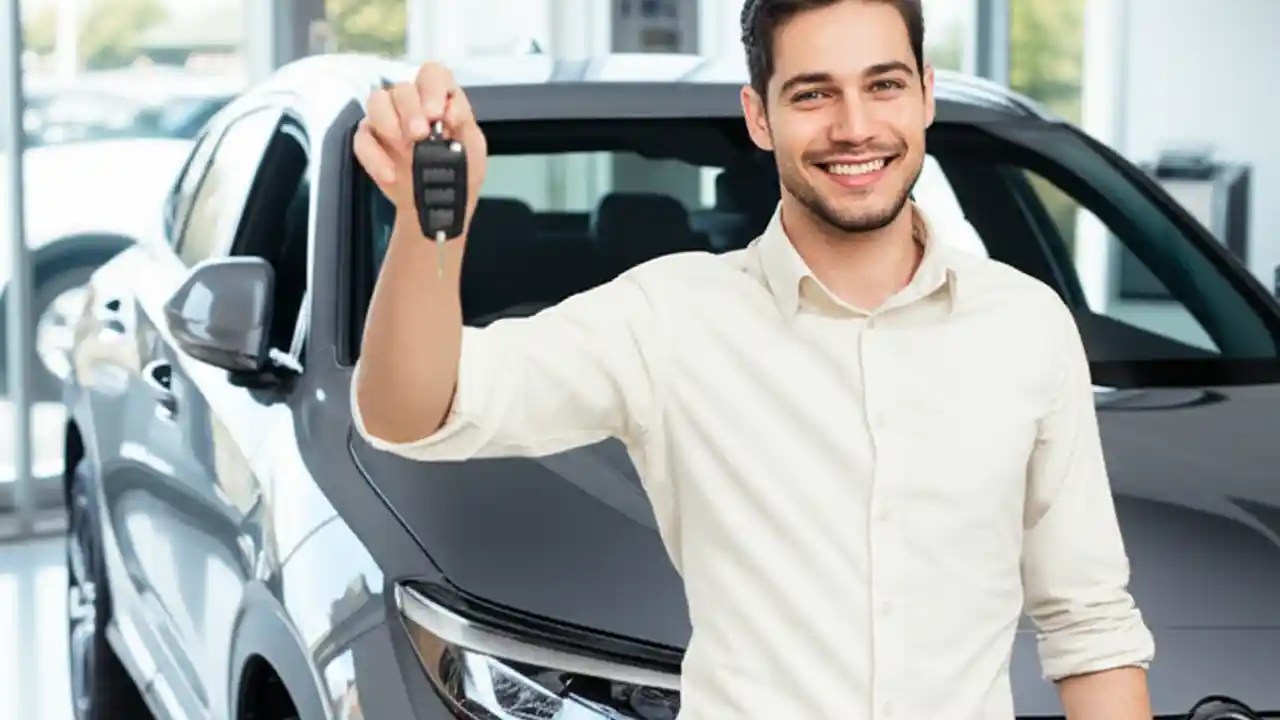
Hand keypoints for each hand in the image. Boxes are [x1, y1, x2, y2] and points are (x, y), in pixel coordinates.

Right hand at [353, 61, 488, 237]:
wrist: (440, 205)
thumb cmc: (460, 171)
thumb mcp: (474, 149)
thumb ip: (465, 125)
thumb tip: (452, 110)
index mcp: (439, 98)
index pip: (432, 74)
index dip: (434, 88)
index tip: (438, 114)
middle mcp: (411, 104)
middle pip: (403, 89)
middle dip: (411, 110)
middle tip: (420, 134)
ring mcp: (387, 120)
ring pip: (376, 102)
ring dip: (389, 122)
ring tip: (405, 148)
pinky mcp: (370, 143)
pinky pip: (363, 139)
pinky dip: (375, 157)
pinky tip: (391, 174)